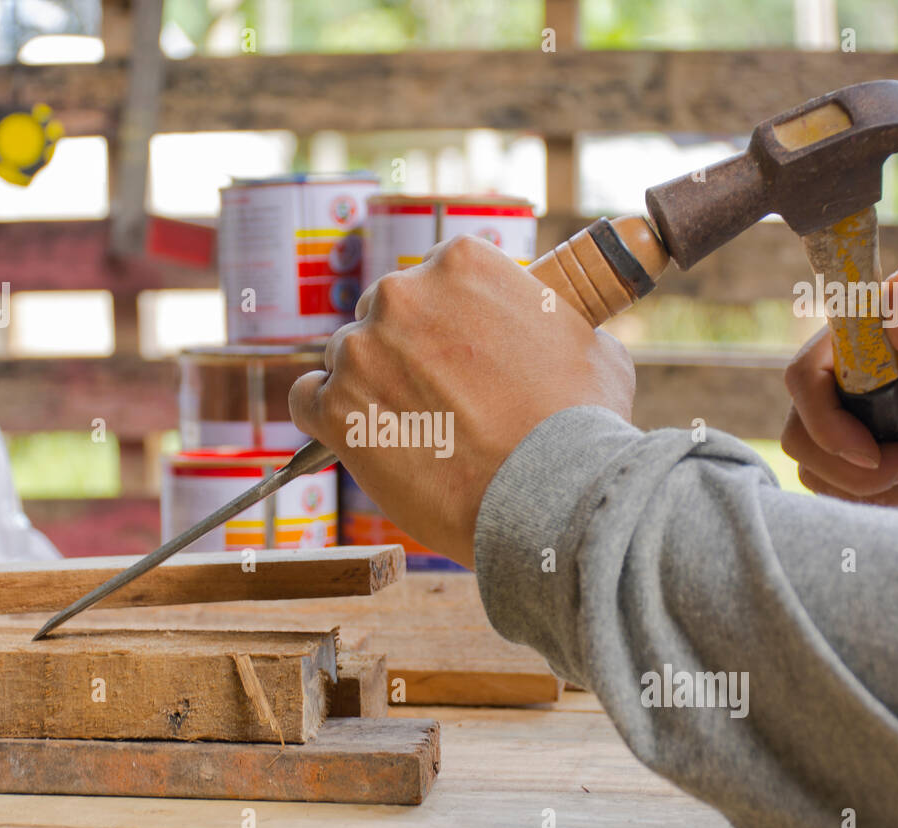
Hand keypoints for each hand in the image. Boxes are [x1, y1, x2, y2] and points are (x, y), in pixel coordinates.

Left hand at [289, 235, 635, 566]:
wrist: (549, 496)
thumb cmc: (578, 424)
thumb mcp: (590, 343)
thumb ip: (549, 319)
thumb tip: (548, 324)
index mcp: (462, 262)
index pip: (434, 277)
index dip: (446, 318)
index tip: (458, 350)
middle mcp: (402, 294)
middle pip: (384, 314)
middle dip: (404, 350)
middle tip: (437, 396)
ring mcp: (362, 351)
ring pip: (346, 358)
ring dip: (370, 385)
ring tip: (410, 429)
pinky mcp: (335, 410)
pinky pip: (308, 399)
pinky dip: (327, 416)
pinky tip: (356, 437)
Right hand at [782, 271, 897, 505]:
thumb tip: (892, 286)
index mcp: (866, 340)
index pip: (804, 376)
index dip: (824, 420)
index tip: (871, 452)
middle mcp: (846, 374)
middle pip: (800, 428)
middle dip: (850, 465)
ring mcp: (848, 413)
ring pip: (809, 460)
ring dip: (862, 485)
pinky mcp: (856, 448)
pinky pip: (827, 481)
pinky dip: (866, 495)